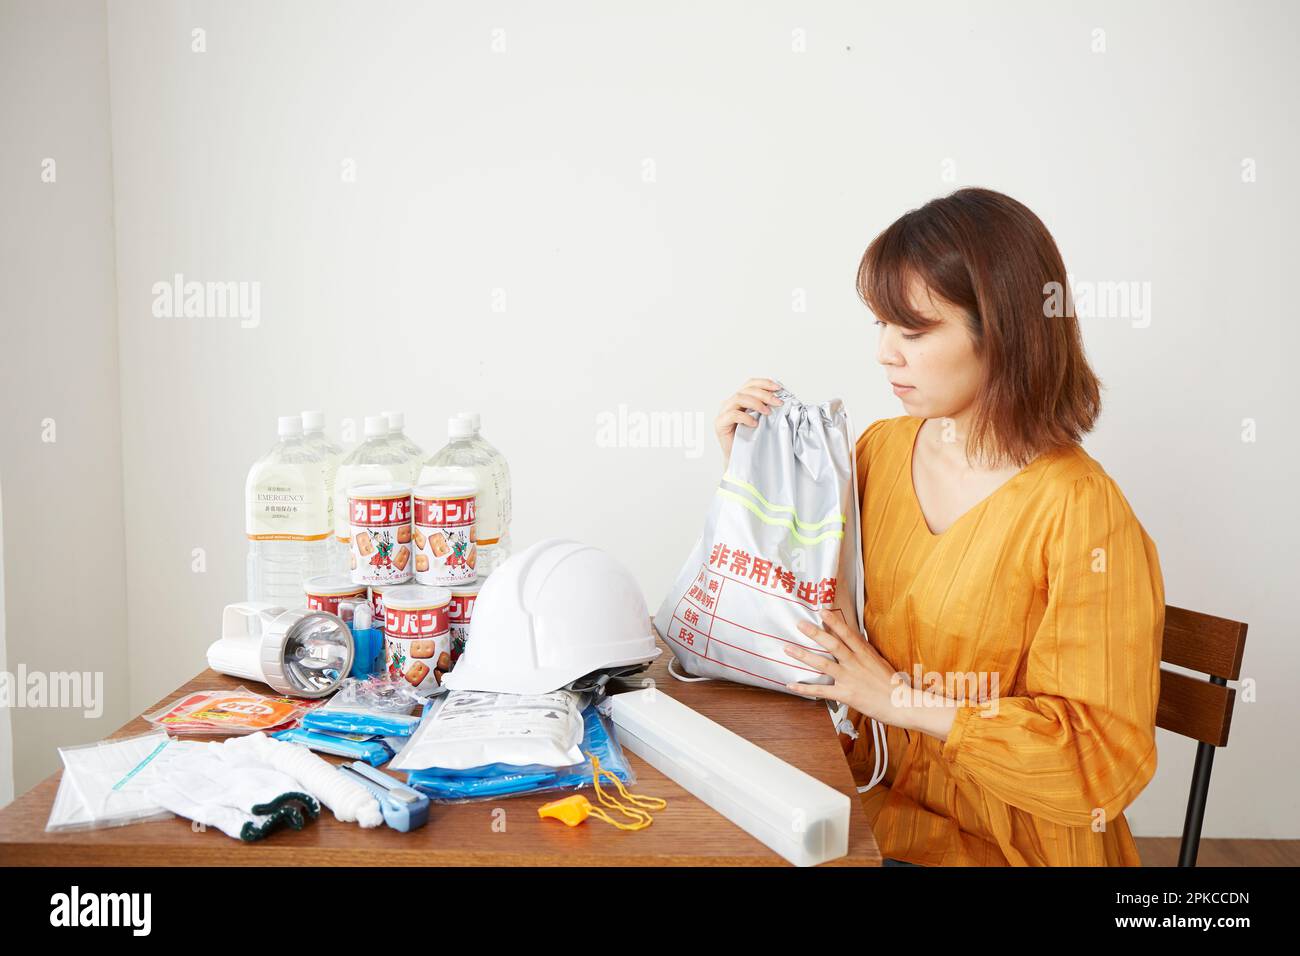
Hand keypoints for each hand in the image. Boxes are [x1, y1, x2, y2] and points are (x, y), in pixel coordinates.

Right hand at [715, 378, 782, 460]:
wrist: (742, 459)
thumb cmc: (752, 439)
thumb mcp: (762, 420)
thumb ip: (767, 408)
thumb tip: (782, 398)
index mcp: (740, 399)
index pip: (750, 384)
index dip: (764, 383)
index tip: (779, 388)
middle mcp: (730, 403)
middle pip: (746, 390)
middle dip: (764, 394)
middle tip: (777, 403)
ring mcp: (723, 412)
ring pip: (738, 398)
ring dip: (756, 403)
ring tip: (768, 412)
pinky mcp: (720, 424)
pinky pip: (732, 415)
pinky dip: (745, 417)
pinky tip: (755, 423)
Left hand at [783, 609, 905, 724]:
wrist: (902, 704)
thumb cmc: (892, 684)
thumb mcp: (879, 661)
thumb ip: (864, 650)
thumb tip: (853, 638)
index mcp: (865, 654)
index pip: (847, 633)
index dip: (834, 621)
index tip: (822, 610)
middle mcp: (855, 664)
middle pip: (833, 645)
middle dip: (815, 633)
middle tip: (800, 624)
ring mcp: (850, 679)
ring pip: (823, 665)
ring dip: (804, 656)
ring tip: (788, 648)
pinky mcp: (846, 695)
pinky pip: (821, 691)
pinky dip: (805, 689)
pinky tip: (792, 685)